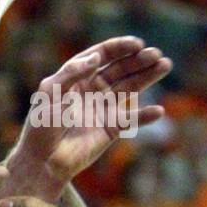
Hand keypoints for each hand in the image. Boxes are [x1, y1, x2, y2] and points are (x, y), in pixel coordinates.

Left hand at [11, 37, 170, 190]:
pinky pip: (131, 120)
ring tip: (165, 65)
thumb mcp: (50, 92)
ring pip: (130, 88)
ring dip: (148, 76)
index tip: (137, 45)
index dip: (120, 48)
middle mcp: (93, 90)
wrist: (42, 161)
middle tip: (156, 55)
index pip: (103, 55)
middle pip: (121, 69)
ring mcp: (103, 109)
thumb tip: (97, 58)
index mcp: (77, 77)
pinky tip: (158, 111)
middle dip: (139, 60)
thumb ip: (71, 72)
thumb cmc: (40, 126)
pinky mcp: (110, 130)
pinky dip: (145, 116)